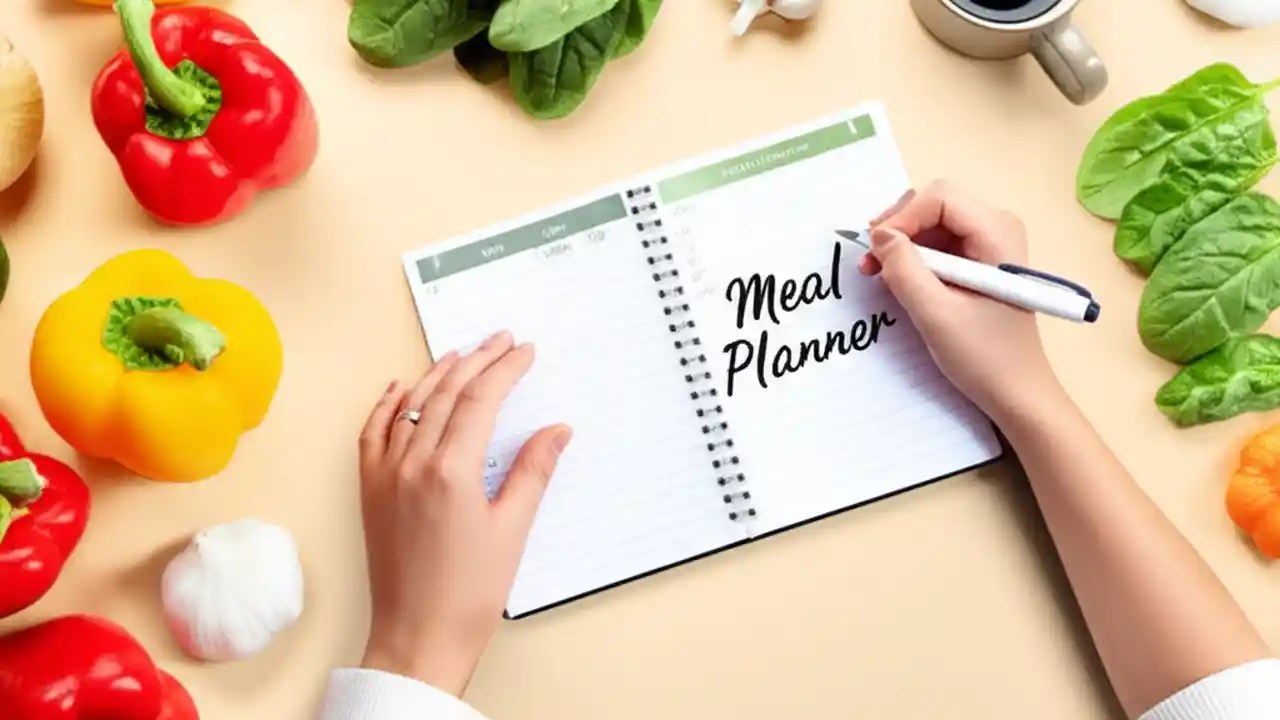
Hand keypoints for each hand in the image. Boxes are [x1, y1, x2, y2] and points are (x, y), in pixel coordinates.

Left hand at [356, 330, 571, 695]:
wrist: (417, 637)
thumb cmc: (467, 594)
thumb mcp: (513, 529)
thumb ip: (533, 470)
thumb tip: (556, 430)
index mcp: (451, 471)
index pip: (481, 399)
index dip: (506, 369)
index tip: (524, 352)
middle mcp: (412, 464)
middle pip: (448, 393)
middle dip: (478, 360)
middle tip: (502, 341)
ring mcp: (385, 474)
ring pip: (411, 405)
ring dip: (438, 374)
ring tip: (463, 353)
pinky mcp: (369, 490)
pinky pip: (373, 432)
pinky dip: (388, 404)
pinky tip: (401, 388)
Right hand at [860, 181, 1065, 425]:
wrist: (1016, 392)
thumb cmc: (984, 357)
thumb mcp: (936, 315)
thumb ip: (905, 270)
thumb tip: (879, 236)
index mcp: (998, 234)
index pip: (940, 198)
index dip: (902, 218)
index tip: (875, 251)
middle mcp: (997, 228)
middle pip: (935, 205)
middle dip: (898, 228)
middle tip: (870, 261)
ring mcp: (989, 245)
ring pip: (933, 223)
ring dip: (901, 244)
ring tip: (877, 272)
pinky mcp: (979, 263)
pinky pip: (939, 244)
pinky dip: (913, 257)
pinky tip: (897, 279)